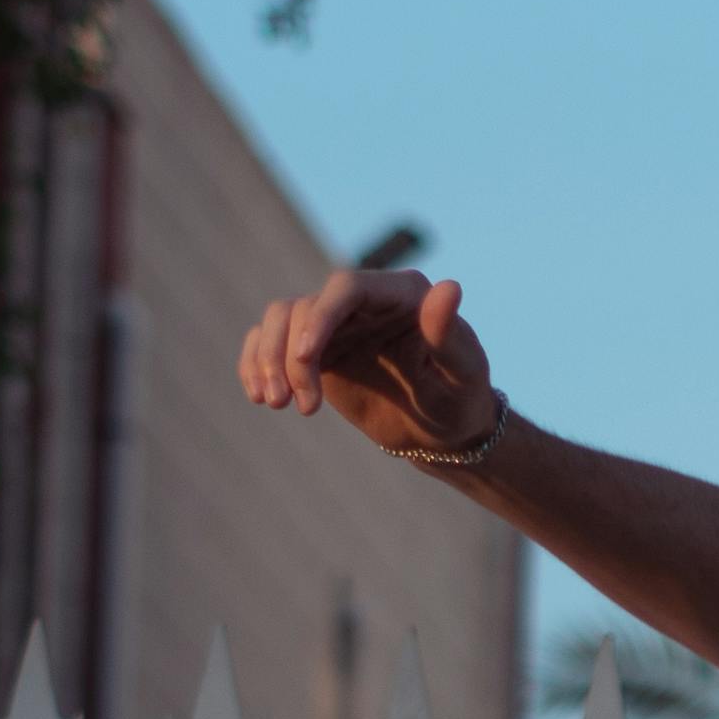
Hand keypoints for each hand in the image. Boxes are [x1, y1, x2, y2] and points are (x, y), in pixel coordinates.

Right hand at [243, 263, 500, 475]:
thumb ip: (449, 334)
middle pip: (304, 306)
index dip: (321, 316)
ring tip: (276, 404)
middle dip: (288, 353)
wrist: (442, 432)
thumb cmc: (461, 399)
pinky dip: (255, 363)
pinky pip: (269, 341)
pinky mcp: (314, 348)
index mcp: (400, 293)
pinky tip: (258, 395)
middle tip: (290, 405)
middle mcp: (362, 300)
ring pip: (280, 320)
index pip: (346, 287)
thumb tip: (449, 289)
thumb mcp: (463, 372)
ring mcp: (334, 323)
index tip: (306, 357)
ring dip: (267, 360)